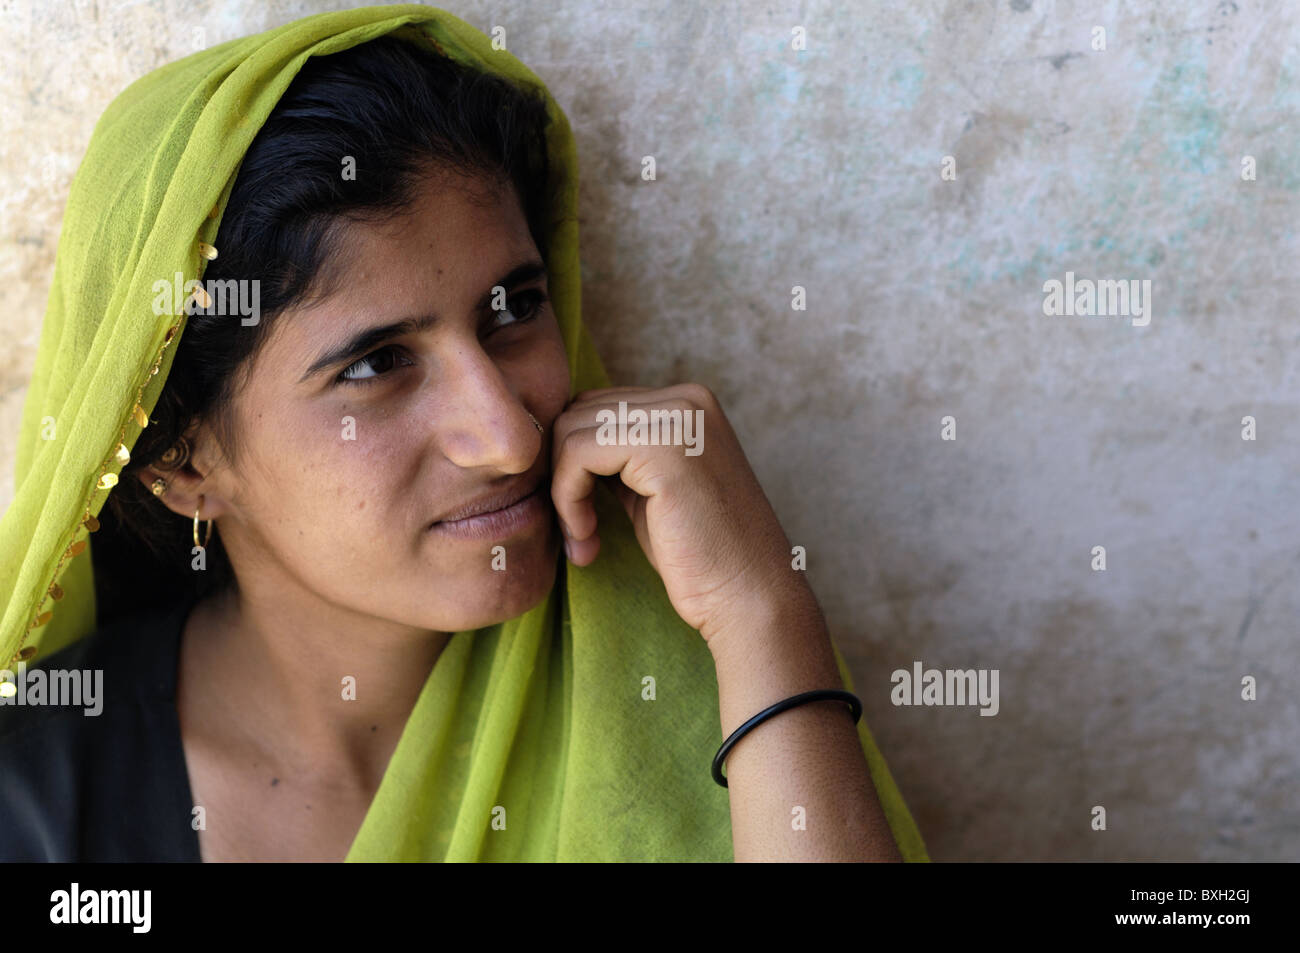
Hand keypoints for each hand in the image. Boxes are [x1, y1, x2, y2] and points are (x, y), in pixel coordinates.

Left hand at [549, 383, 807, 643]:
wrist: (750, 597)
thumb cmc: (701, 557)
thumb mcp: (651, 492)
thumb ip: (619, 459)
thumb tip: (561, 442)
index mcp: (689, 403)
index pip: (597, 407)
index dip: (574, 462)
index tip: (579, 516)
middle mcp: (687, 398)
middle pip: (579, 412)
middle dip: (563, 474)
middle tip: (579, 532)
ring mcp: (678, 417)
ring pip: (571, 431)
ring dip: (563, 491)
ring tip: (583, 538)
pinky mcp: (663, 447)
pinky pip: (577, 454)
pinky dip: (567, 499)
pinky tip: (587, 538)